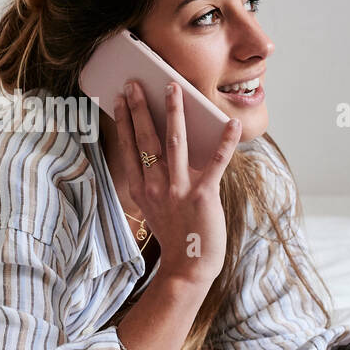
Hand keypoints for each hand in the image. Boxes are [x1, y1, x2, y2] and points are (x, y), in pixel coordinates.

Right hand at [112, 79, 240, 286]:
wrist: (188, 267)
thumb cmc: (174, 232)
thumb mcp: (154, 205)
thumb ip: (154, 178)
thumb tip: (163, 144)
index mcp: (140, 188)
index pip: (129, 146)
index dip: (123, 120)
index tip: (118, 98)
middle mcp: (155, 186)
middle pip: (145, 138)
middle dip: (140, 107)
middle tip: (136, 83)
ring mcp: (178, 190)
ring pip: (174, 143)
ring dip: (174, 113)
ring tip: (173, 89)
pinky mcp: (203, 196)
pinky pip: (215, 163)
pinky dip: (225, 143)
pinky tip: (231, 124)